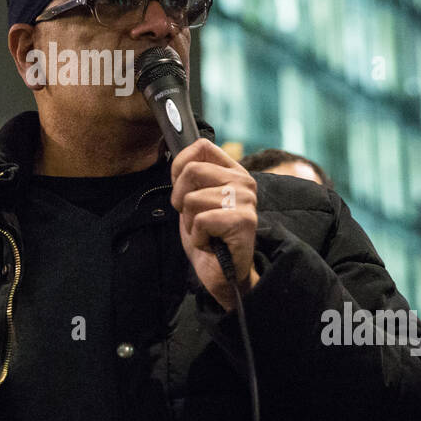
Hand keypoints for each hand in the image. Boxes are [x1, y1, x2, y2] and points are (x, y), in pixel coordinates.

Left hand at [170, 138, 258, 310]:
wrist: (223, 274)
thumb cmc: (208, 236)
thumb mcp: (194, 199)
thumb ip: (191, 177)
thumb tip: (174, 154)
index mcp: (233, 171)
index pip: (202, 146)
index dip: (180, 165)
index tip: (181, 188)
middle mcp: (244, 181)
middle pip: (192, 170)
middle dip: (180, 199)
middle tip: (194, 219)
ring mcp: (245, 200)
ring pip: (192, 199)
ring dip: (191, 223)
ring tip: (206, 233)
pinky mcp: (243, 221)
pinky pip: (201, 220)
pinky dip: (198, 237)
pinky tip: (211, 244)